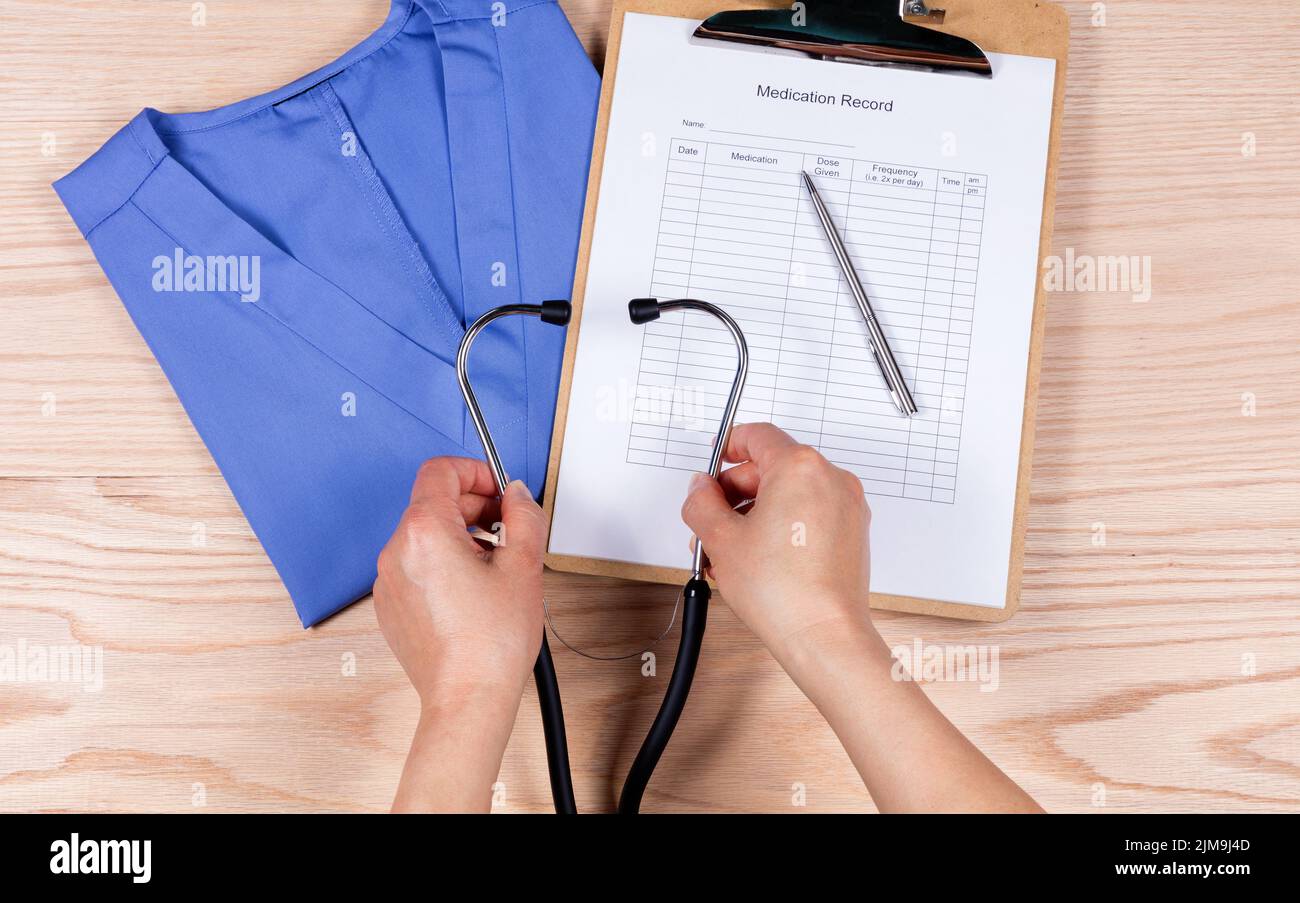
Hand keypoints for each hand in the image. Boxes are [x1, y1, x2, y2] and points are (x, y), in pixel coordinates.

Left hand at [373, 457, 546, 710]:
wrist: (468, 699)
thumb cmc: (491, 643)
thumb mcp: (525, 567)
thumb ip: (524, 516)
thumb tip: (516, 495)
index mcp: (425, 532)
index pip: (440, 470)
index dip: (475, 471)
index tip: (498, 491)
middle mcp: (397, 551)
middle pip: (433, 502)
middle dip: (474, 508)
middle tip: (508, 530)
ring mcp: (389, 580)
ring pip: (426, 535)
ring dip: (461, 537)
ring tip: (494, 567)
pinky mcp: (391, 605)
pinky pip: (417, 566)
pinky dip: (444, 564)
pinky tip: (473, 591)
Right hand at [682, 424, 1039, 812]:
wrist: (824, 636)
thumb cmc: (783, 591)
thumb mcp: (720, 540)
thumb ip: (701, 502)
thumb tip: (700, 489)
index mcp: (800, 467)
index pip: (757, 436)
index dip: (725, 447)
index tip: (711, 464)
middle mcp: (830, 479)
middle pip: (772, 468)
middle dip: (734, 494)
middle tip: (708, 522)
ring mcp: (846, 507)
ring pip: (789, 495)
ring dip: (753, 515)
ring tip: (726, 552)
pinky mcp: (852, 533)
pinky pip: (808, 515)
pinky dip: (780, 527)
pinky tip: (754, 560)